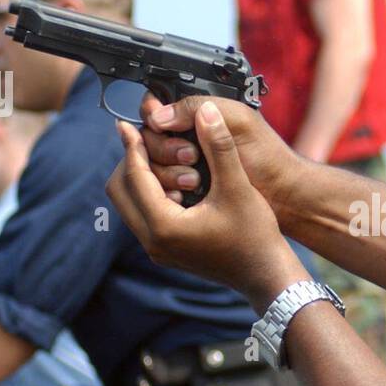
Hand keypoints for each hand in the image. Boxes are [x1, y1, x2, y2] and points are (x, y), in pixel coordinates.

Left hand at [106, 102, 309, 310]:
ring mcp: (158, 251)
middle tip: (143, 140)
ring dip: (139, 180)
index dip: (131, 146)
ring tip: (159, 158)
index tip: (128, 123)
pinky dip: (149, 195)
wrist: (267, 274)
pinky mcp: (166, 252)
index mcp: (164, 226)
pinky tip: (171, 181)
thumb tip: (206, 111)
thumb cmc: (255, 235)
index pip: (134, 177)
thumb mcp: (237, 187)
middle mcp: (153, 242)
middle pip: (119, 191)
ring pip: (128, 205)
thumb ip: (218, 146)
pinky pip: (142, 217)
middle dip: (129, 162)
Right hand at [135, 91, 303, 219]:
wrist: (281, 196)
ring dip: (168, 171)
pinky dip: (169, 189)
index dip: (154, 116)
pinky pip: (161, 187)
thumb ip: (197, 108)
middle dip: (165, 148)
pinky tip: (185, 193)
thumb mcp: (236, 120)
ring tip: (194, 178)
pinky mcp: (186, 188)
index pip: (157, 107)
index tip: (162, 127)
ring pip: (151, 164)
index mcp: (199, 114)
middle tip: (191, 155)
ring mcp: (184, 165)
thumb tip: (157, 116)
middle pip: (150, 137)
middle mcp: (188, 137)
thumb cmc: (267, 156)